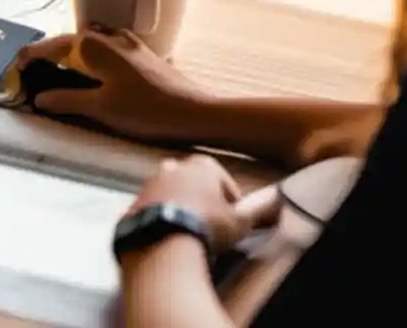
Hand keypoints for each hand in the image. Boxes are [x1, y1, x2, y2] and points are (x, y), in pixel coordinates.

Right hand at [16, 29, 207, 144]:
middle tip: (34, 70)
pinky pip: (109, 49)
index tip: (17, 65)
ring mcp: (130, 45)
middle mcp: (112, 38)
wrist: (195, 112)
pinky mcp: (143, 56)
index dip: (33, 55)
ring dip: (74, 53)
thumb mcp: (100, 109)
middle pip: (72, 40)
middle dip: (52, 53)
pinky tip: (96, 74)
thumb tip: (40, 98)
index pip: (54, 45)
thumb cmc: (147, 110)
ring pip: (92, 42)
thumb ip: (66, 101)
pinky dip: (94, 57)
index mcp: (96, 46)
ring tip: (62, 70)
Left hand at [128, 154, 281, 255]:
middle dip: (201, 199)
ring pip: (168, 194)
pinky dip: (159, 221)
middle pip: (192, 183)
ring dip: (178, 208)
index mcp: (201, 164)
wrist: (163, 242)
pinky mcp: (132, 203)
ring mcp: (149, 184)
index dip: (230, 200)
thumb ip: (256, 211)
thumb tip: (274, 206)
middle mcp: (172, 167)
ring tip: (188, 232)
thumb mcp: (240, 222)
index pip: (222, 179)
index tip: (233, 217)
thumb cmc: (207, 226)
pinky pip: (150, 211)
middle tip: (209, 223)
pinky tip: (167, 237)